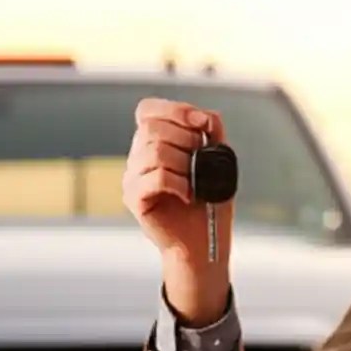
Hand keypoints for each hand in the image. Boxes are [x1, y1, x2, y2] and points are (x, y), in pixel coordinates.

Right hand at [123, 97, 232, 324]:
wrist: (204, 241)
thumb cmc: (209, 201)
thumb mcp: (218, 160)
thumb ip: (213, 133)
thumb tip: (208, 117)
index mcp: (153, 141)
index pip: (148, 109)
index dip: (175, 110)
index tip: (203, 125)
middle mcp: (137, 156)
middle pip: (152, 128)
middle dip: (186, 139)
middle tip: (202, 161)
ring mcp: (132, 177)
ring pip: (154, 151)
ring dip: (184, 164)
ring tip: (195, 182)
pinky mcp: (134, 199)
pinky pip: (156, 178)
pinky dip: (178, 183)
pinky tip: (188, 194)